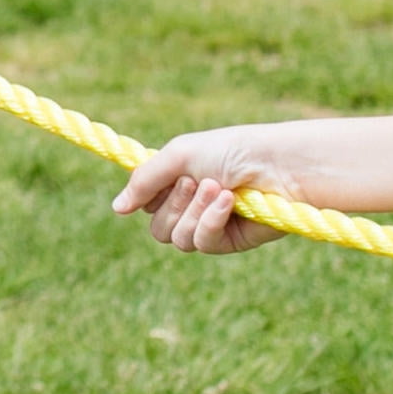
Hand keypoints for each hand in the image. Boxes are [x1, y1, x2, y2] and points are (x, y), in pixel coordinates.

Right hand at [114, 126, 295, 254]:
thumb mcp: (179, 155)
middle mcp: (191, 206)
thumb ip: (144, 180)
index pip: (146, 203)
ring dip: (195, 211)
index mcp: (178, 181)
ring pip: (176, 238)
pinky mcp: (228, 241)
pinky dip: (211, 221)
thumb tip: (116, 209)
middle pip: (157, 227)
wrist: (276, 164)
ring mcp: (208, 226)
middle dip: (174, 204)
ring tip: (219, 188)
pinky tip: (229, 202)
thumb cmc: (233, 151)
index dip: (151, 195)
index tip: (171, 177)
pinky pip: (201, 243)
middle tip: (197, 181)